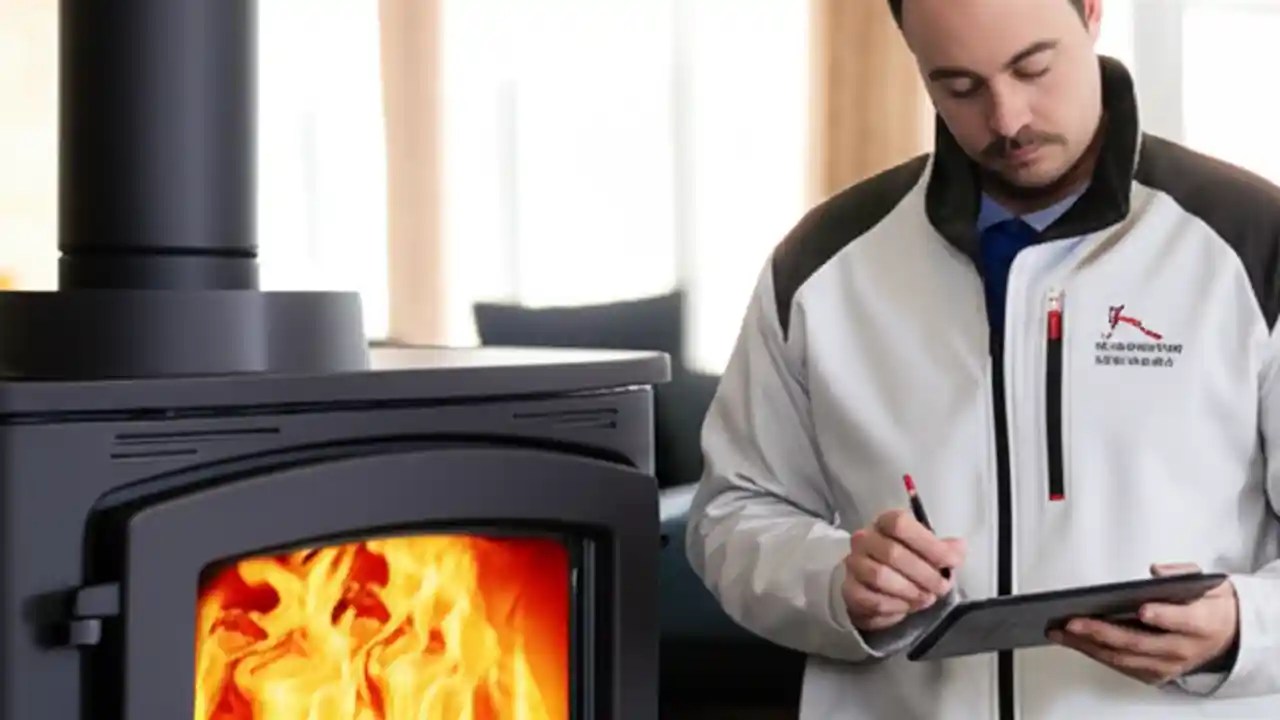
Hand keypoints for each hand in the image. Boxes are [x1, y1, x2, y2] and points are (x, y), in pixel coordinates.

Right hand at [842, 508, 964, 631]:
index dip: (929, 544)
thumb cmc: (903, 564)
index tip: (952, 561)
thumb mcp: (925, 551)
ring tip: (926, 598)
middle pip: (893, 553)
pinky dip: (896, 606)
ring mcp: (854, 564)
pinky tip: (908, 606)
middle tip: (942, 587)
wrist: (871, 587)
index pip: (900, 524)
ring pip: (881, 577)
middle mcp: (864, 539)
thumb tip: (959, 547)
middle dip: (924, 574)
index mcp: (884, 523)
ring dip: (910, 591)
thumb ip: (942, 549)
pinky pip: (873, 600)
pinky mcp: (850, 591)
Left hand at [1048, 563, 1238, 685]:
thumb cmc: (1210, 607)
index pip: (1182, 621)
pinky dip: (1095, 653)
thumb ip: (1183, 574)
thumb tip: (1157, 571)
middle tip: (1074, 621)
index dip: (1163, 616)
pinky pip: (1120, 665)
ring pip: (1124, 658)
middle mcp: (1183, 649)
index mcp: (1201, 624)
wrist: (1226, 637)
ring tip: (1060, 631)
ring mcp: (1167, 665)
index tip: (1144, 608)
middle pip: (1140, 643)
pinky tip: (1073, 641)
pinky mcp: (1154, 673)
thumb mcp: (1207, 582)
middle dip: (1103, 633)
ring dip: (1088, 646)